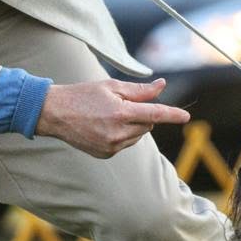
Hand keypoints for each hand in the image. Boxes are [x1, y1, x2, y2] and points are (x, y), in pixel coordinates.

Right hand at [35, 78, 190, 157]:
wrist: (55, 113)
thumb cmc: (84, 95)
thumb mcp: (112, 86)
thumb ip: (140, 90)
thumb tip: (162, 86)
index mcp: (120, 113)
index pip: (154, 114)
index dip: (172, 115)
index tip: (186, 117)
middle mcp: (118, 133)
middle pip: (147, 124)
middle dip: (142, 115)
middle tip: (122, 105)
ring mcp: (111, 147)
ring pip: (138, 135)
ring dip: (133, 126)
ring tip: (109, 116)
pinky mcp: (106, 154)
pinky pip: (125, 144)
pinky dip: (122, 135)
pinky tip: (103, 127)